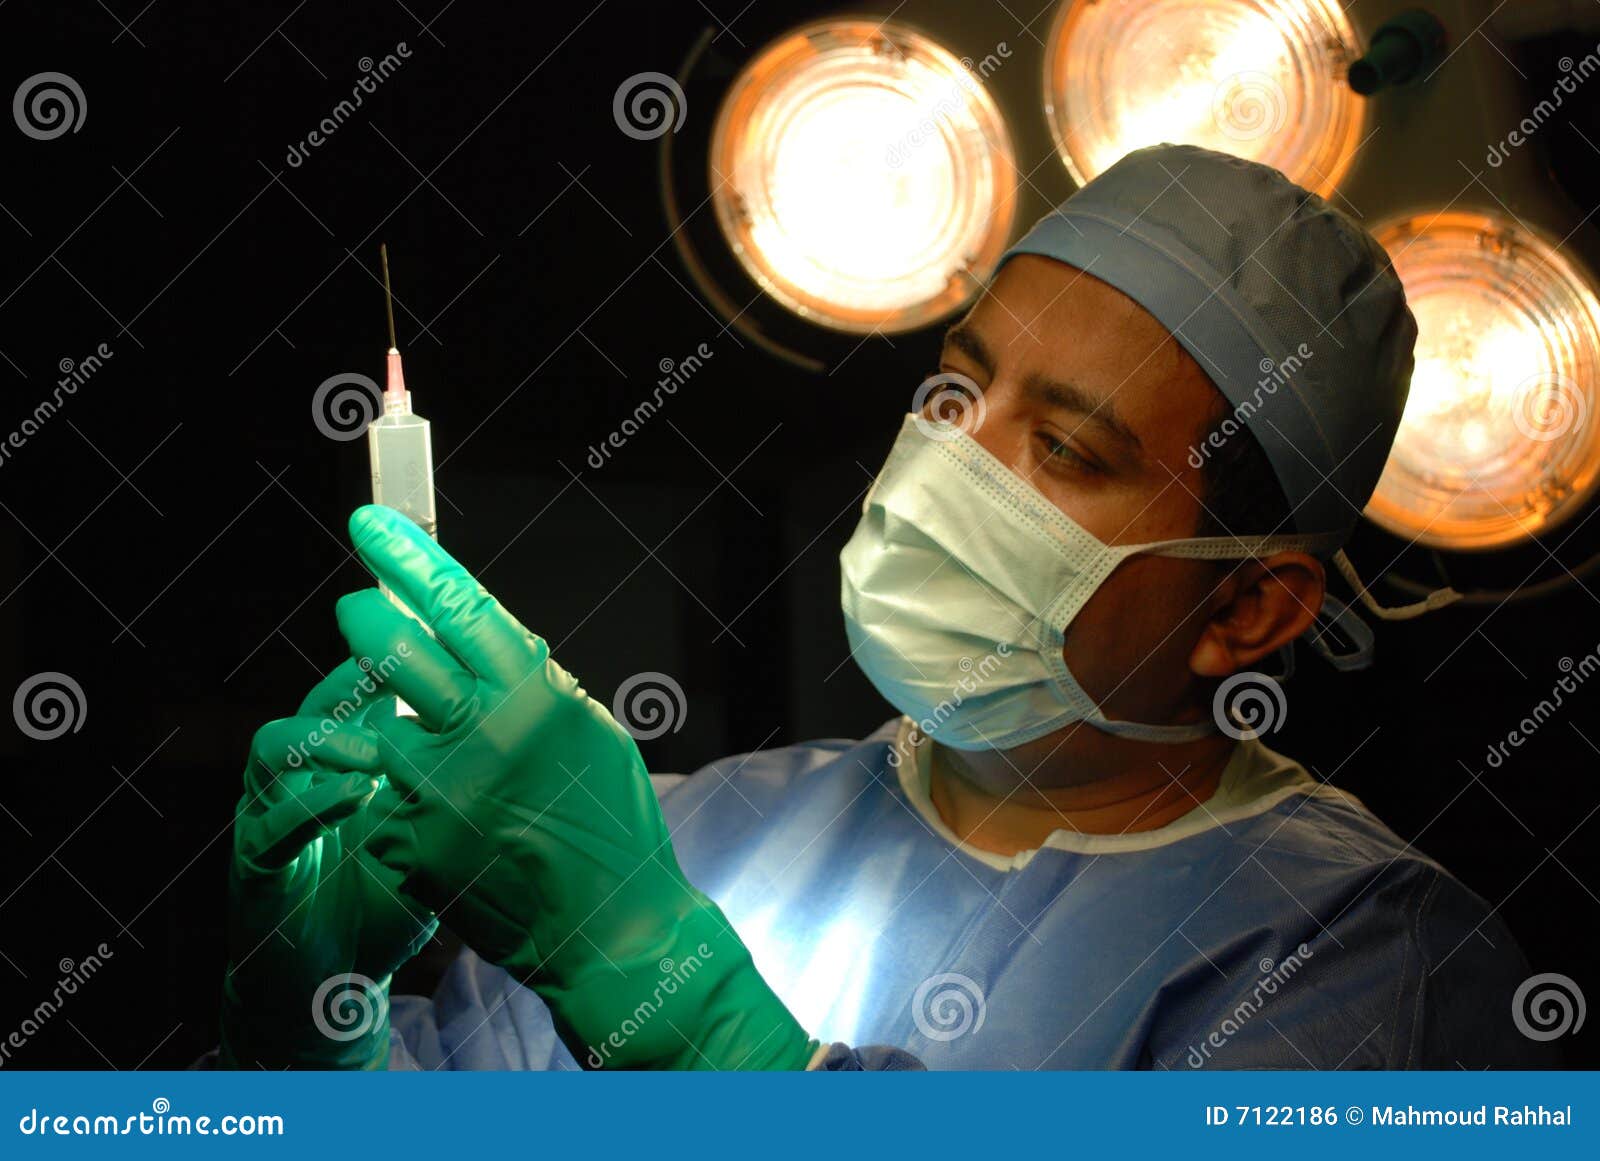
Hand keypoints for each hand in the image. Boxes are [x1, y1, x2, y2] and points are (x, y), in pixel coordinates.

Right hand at [221, 659, 437, 1068]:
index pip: (369, 687)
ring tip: (376, 750)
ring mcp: (271, 812)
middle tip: (401, 665)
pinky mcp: (255, 863)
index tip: (445, 638)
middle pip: (322, 698)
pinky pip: (271, 822)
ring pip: (277, 746)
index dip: (400, 659)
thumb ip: (461, 788)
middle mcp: (303, 772)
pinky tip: (354, 796)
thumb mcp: (437, 837)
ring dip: (329, 740)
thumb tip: (529, 744)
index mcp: (347, 757)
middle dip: (359, 674)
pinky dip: (312, 805)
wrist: (329, 986)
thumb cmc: (386, 901)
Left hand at [340, 504, 814, 1069]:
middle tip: (361, 608)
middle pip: (389, 648)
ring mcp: (434, 795)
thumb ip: (532, 683)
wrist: (611, 929)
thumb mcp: (590, 732)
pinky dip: (396, 786)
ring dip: (375, 709)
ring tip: (407, 721)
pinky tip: (436, 806)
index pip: (455, 605)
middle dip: (364, 618)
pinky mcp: (405, 845)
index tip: (371, 522)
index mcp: (532, 699)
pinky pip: (379, 792)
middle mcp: (477, 738)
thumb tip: (483, 640)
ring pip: (369, 720)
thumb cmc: (614, 827)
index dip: (407, 556)